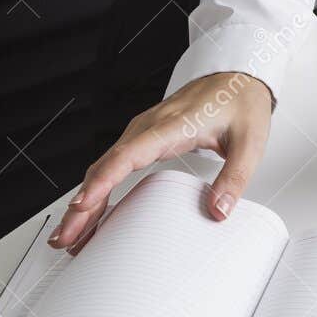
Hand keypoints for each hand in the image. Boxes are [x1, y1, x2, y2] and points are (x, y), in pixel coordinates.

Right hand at [49, 71, 273, 250]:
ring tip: (71, 236)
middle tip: (67, 238)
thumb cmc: (241, 103)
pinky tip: (91, 212)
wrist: (238, 79)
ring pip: (104, 167)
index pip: (128, 155)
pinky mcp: (143, 138)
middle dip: (82, 204)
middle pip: (105, 166)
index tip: (84, 205)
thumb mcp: (250, 142)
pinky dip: (97, 189)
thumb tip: (219, 210)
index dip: (103, 181)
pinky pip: (113, 164)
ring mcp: (142, 131)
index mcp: (172, 125)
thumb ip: (235, 177)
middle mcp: (149, 126)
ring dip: (85, 201)